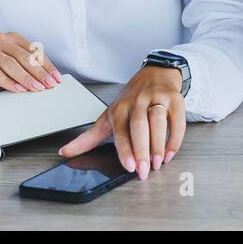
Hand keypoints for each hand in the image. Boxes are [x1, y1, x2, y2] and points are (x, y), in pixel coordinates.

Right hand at [0, 31, 61, 97]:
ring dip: (26, 78)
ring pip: (11, 64)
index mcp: (10, 38)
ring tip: (35, 88)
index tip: (55, 78)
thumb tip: (46, 80)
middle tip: (48, 84)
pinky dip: (8, 82)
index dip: (46, 65)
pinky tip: (18, 89)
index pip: (33, 51)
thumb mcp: (10, 70)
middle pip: (23, 56)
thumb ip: (25, 70)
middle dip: (38, 72)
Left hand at [57, 66, 185, 179]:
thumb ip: (89, 137)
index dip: (125, 148)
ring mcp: (157, 98)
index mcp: (120, 107)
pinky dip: (175, 138)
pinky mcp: (175, 99)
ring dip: (158, 144)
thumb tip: (64, 153)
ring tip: (158, 163)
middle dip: (142, 150)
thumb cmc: (132, 99)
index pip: (121, 129)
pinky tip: (170, 152)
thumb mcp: (109, 115)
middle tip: (143, 170)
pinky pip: (177, 120)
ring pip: (158, 121)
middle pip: (139, 125)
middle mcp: (138, 101)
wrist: (156, 72)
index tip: (128, 166)